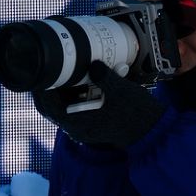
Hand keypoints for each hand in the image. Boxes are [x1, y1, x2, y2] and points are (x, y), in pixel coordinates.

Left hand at [33, 62, 166, 150]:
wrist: (154, 132)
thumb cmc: (137, 116)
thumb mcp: (121, 91)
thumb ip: (104, 76)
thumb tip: (93, 64)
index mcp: (77, 123)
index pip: (47, 105)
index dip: (41, 87)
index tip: (41, 69)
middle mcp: (77, 127)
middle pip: (51, 106)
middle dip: (48, 87)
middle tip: (48, 66)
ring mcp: (85, 126)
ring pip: (63, 106)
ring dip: (61, 90)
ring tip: (63, 70)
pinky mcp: (93, 122)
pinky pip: (76, 107)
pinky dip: (74, 93)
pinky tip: (82, 80)